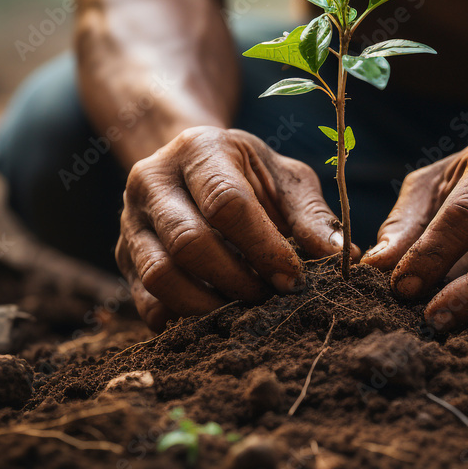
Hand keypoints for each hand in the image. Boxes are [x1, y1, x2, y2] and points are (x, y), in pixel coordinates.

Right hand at [117, 126, 358, 328]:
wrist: (189, 165)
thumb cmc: (249, 175)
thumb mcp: (284, 180)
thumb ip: (312, 216)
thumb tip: (345, 257)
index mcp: (199, 149)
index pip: (227, 202)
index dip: (264, 247)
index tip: (293, 278)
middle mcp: (152, 180)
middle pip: (189, 242)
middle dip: (238, 280)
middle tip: (271, 299)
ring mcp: (130, 220)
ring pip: (160, 275)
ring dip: (209, 305)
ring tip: (245, 311)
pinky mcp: (122, 257)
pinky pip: (145, 300)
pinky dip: (182, 318)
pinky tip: (215, 318)